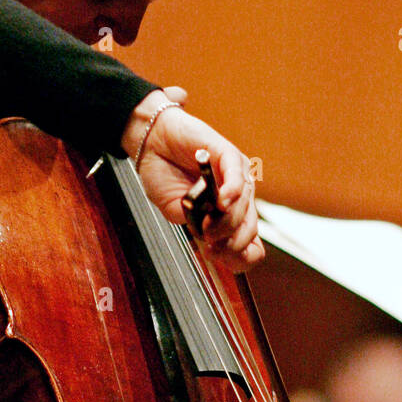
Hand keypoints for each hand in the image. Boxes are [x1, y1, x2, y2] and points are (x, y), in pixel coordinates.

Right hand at [121, 89, 263, 272]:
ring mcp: (237, 177)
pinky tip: (220, 202)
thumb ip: (196, 226)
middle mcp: (238, 198)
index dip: (240, 257)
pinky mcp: (229, 156)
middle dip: (231, 244)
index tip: (218, 258)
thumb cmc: (163, 175)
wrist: (150, 143)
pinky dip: (231, 193)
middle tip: (210, 244)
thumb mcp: (176, 213)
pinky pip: (237, 179)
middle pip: (250, 229)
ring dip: (225, 222)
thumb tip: (213, 239)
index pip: (251, 244)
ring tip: (205, 223)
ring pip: (243, 208)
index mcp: (229, 215)